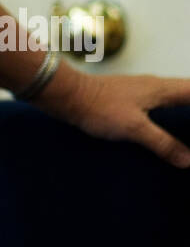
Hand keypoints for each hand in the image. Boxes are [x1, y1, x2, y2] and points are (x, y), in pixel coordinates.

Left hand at [37, 68, 189, 168]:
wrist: (68, 96)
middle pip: (186, 93)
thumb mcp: (134, 127)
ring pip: (172, 99)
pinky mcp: (128, 99)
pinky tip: (165, 132)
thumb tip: (189, 160)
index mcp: (160, 88)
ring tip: (188, 135)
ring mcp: (140, 91)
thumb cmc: (100, 107)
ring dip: (184, 112)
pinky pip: (158, 106)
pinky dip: (168, 117)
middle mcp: (154, 86)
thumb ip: (162, 142)